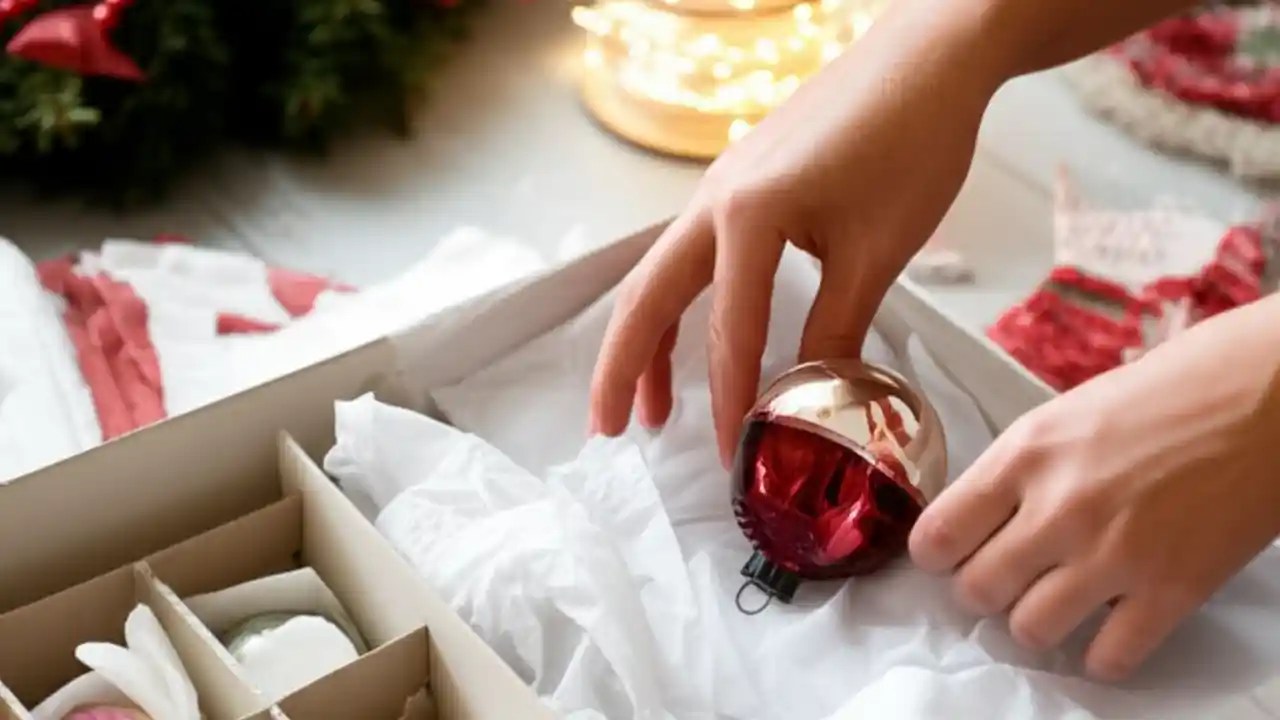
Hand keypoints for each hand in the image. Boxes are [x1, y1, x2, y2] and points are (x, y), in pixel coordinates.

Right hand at [588, 0, 1008, 464]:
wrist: (928, 55)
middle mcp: (715, 198)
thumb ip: (836, 330)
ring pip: (663, 274)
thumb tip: (814, 397)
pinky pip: (692, 252)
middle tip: (607, 428)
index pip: (728, 331)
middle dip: (623, 368)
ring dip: (650, 339)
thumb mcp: (876, 250)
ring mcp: (722, 186)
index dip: (729, 399)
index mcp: (748, 215)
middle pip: (648, 297)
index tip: (727, 454)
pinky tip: (701, 330)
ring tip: (649, 404)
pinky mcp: (741, 181)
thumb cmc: (910, 139)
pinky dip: (684, 303)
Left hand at [909, 295, 1279, 680]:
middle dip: (983, 589)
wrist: (1266, 395)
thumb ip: (1020, 470)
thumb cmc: (1170, 391)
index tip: (948, 556)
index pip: (939, 533)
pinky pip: (1109, 658)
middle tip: (1003, 578)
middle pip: (976, 589)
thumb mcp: (1066, 415)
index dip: (936, 554)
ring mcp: (1116, 554)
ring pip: (1030, 630)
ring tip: (1053, 603)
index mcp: (1027, 455)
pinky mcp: (1172, 591)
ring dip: (1035, 623)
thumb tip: (980, 520)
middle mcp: (1060, 508)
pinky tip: (1107, 631)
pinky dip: (1100, 655)